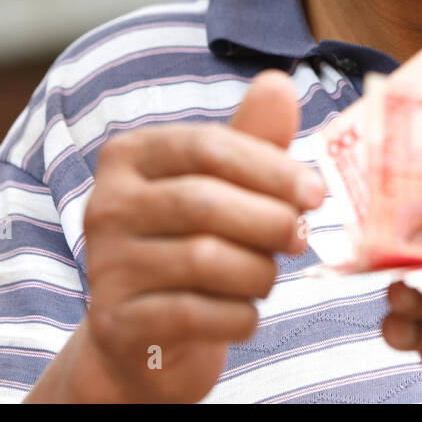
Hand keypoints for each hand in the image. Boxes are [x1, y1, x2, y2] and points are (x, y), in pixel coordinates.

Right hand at [28, 70, 323, 402]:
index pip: (206, 146)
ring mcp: (106, 266)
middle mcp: (106, 204)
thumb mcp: (226, 188)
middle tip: (300, 237)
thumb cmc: (196, 246)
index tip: (316, 193)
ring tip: (268, 277)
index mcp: (130, 156)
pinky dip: (237, 316)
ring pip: (203, 259)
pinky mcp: (116, 324)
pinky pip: (195, 314)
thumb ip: (252, 140)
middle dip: (269, 221)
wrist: (148, 339)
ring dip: (257, 273)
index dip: (270, 168)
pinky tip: (246, 314)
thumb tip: (279, 83)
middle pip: (204, 202)